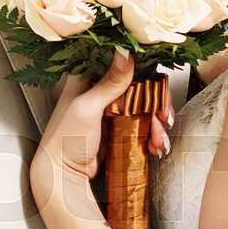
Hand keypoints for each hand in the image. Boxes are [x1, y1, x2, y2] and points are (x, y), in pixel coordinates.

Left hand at [32, 48, 172, 187]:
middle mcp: (100, 90)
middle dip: (156, 104)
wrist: (64, 175)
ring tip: (158, 140)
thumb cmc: (66, 141)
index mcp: (87, 77)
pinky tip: (154, 145)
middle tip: (163, 118)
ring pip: (144, 107)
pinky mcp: (116, 127)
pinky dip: (152, 134)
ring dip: (156, 123)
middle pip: (140, 86)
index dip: (146, 74)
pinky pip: (141, 125)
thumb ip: (108, 82)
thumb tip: (125, 53)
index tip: (159, 88)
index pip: (123, 64)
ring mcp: (109, 109)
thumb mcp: (87, 108)